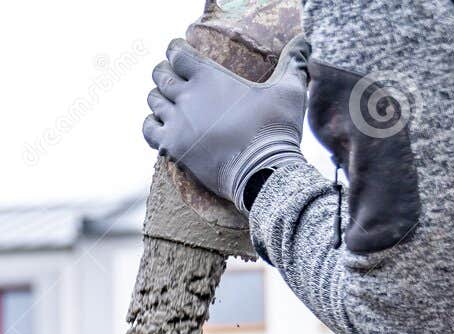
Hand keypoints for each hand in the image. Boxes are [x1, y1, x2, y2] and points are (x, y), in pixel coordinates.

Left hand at [144, 36, 309, 211]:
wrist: (262, 172)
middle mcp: (187, 97)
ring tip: (166, 98)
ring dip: (158, 97)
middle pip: (161, 76)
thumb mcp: (290, 90)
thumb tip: (304, 42)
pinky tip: (160, 124)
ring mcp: (177, 123)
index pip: (178, 54)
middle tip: (170, 74)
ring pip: (153, 102)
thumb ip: (293, 63)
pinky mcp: (173, 148)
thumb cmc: (275, 128)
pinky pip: (149, 131)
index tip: (177, 51)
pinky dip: (151, 124)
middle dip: (164, 72)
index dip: (175, 51)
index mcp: (208, 76)